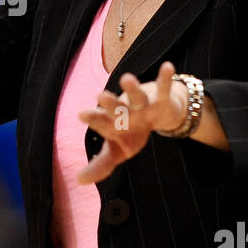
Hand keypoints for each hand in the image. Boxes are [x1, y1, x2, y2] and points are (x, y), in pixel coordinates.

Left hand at [76, 61, 187, 184]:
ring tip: (126, 79)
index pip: (101, 121)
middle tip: (100, 95)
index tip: (81, 114)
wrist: (156, 116)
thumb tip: (79, 180)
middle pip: (117, 107)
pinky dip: (165, 79)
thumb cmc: (131, 132)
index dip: (93, 117)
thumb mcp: (118, 151)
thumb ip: (100, 165)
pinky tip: (168, 66)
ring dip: (132, 88)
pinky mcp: (162, 100)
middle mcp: (126, 110)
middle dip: (110, 102)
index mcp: (112, 122)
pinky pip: (164, 89)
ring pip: (138, 96)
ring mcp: (143, 104)